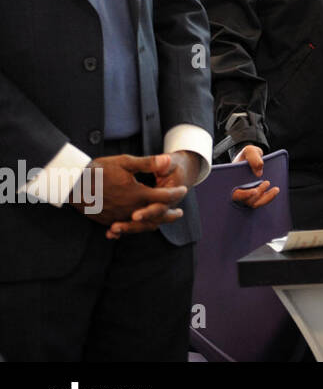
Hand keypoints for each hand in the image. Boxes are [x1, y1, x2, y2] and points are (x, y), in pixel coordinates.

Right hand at [71, 154, 187, 238]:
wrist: (72, 183)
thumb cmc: (99, 170)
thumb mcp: (125, 163)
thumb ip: (148, 163)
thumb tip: (168, 159)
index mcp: (137, 194)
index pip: (164, 197)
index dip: (177, 193)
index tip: (184, 189)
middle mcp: (130, 209)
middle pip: (157, 216)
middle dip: (170, 215)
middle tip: (179, 213)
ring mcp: (118, 217)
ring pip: (142, 225)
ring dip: (155, 223)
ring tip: (162, 220)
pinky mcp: (107, 221)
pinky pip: (125, 228)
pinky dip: (135, 228)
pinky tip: (137, 225)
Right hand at [230, 144, 278, 208]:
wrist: (252, 156)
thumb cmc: (248, 154)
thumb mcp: (250, 151)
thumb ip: (253, 158)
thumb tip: (259, 172)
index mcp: (232, 181)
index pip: (236, 194)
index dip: (245, 195)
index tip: (254, 191)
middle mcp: (239, 190)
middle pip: (247, 201)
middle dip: (258, 195)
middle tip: (267, 182)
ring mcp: (247, 194)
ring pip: (255, 203)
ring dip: (266, 198)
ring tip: (275, 189)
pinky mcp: (255, 194)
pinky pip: (260, 201)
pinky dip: (268, 198)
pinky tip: (274, 191)